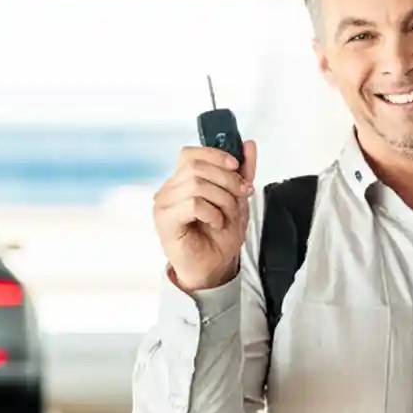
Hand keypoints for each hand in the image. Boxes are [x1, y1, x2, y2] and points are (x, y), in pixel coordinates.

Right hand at [152, 140, 257, 292]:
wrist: (213, 267)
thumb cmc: (218, 237)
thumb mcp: (238, 199)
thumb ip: (242, 172)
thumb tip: (248, 145)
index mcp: (182, 181)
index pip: (190, 154)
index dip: (215, 155)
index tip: (236, 167)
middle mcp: (169, 190)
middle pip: (196, 167)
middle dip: (227, 179)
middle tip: (242, 195)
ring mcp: (164, 204)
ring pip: (196, 184)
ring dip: (222, 199)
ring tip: (227, 215)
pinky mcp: (165, 221)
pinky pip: (193, 204)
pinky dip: (212, 212)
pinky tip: (215, 223)